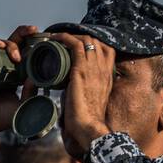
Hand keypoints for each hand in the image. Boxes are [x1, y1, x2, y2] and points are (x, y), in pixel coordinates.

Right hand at [0, 25, 42, 152]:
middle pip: (11, 41)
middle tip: (33, 33)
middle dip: (23, 33)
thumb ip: (31, 94)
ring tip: (14, 55)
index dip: (30, 41)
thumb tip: (34, 78)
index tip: (41, 35)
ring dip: (8, 42)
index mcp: (12, 73)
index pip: (22, 52)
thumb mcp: (22, 107)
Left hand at [47, 32, 113, 149]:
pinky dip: (64, 38)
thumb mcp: (94, 100)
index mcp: (108, 76)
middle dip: (81, 37)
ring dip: (71, 35)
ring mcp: (93, 68)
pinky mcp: (81, 70)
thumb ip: (89, 89)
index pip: (107, 50)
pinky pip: (75, 45)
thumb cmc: (89, 119)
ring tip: (57, 38)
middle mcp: (103, 69)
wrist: (89, 127)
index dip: (94, 44)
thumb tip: (74, 88)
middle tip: (65, 41)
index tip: (80, 45)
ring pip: (86, 40)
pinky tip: (55, 38)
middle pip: (96, 42)